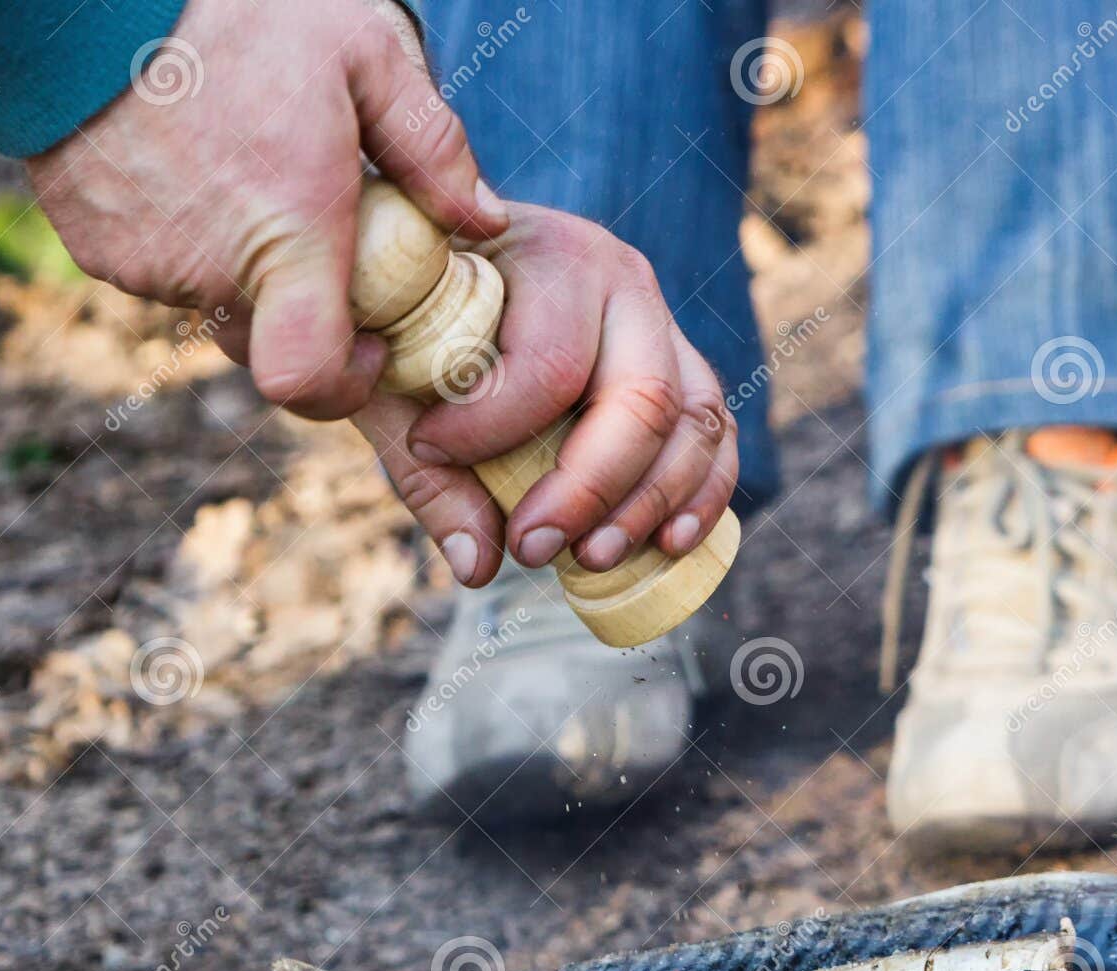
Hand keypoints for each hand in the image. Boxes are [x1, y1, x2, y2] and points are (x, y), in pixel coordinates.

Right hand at [27, 0, 506, 417]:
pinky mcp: (92, 244)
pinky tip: (185, 162)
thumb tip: (482, 223)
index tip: (371, 347)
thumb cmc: (231, 3)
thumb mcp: (361, 49)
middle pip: (269, 340)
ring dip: (238, 266)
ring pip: (213, 303)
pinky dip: (180, 239)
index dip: (345, 388)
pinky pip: (156, 268)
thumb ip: (432, 146)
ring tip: (243, 171)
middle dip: (301, 307)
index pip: (308, 381)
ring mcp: (142, 264)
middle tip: (311, 224)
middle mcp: (209, 270)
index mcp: (285, 236)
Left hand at [350, 203, 736, 586]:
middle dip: (592, 489)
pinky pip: (718, 437)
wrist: (448, 272)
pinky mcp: (684, 373)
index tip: (427, 448)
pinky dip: (704, 497)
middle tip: (532, 550)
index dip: (490, 429)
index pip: (548, 363)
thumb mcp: (398, 381)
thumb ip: (431, 476)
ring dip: (650, 505)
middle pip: (644, 399)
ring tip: (590, 559)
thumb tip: (479, 568)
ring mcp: (665, 326)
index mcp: (552, 257)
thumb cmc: (419, 321)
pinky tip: (667, 545)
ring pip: (695, 421)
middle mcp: (624, 280)